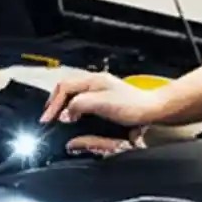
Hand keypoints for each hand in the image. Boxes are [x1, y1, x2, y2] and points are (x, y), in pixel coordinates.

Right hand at [40, 72, 167, 154]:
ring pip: (73, 93)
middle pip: (66, 88)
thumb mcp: (101, 104)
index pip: (63, 87)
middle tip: (48, 117)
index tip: (48, 120)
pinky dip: (72, 108)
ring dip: (63, 105)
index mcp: (92, 80)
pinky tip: (74, 117)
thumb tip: (64, 113)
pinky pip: (81, 100)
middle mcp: (95, 82)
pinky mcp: (105, 98)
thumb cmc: (132, 106)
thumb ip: (79, 106)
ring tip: (57, 117)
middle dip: (54, 103)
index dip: (53, 104)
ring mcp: (100, 89)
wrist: (153, 110)